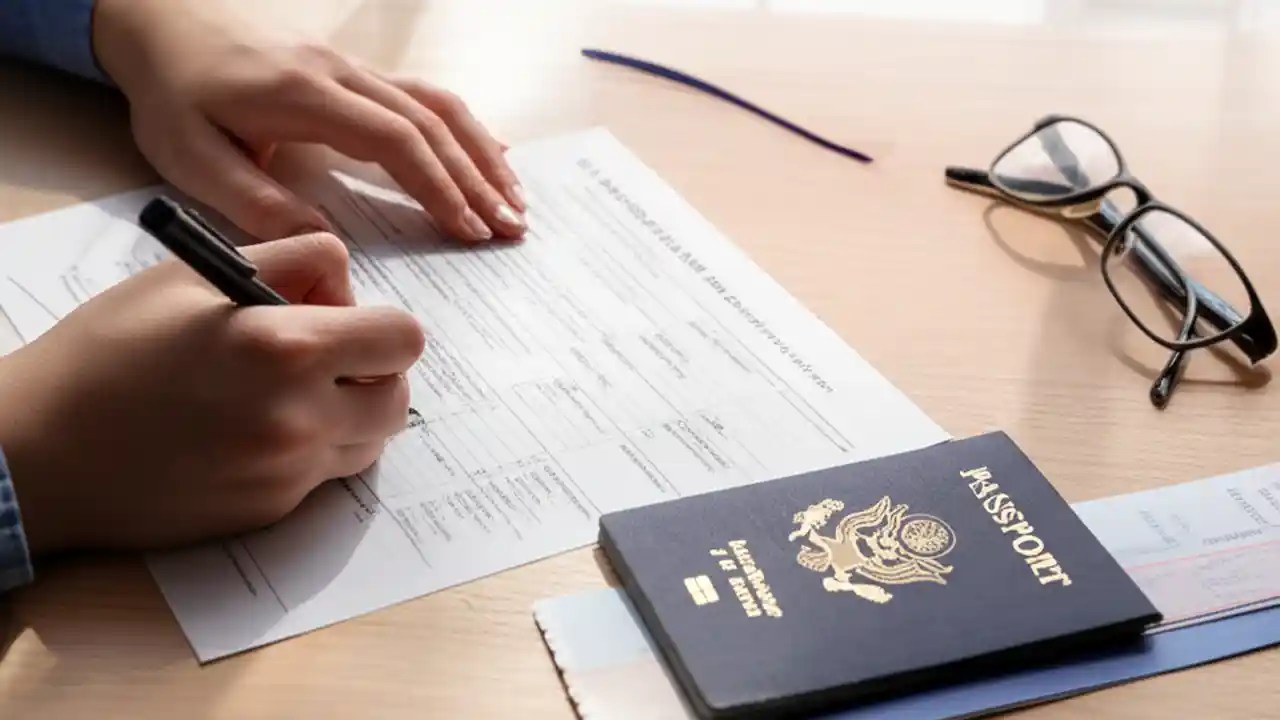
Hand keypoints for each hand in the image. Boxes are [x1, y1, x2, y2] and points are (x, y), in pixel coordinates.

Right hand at [0, 234, 424, 554]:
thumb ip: (288, 264)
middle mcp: (301, 416)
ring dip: (349, 413)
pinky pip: (325, 475)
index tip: (338, 319)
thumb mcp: (192, 276)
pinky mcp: (270, 510)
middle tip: (321, 358)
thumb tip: (343, 287)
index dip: (377, 323)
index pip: (404, 337)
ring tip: (286, 393)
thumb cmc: (107, 351)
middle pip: (399, 396)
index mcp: (287, 348)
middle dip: (372, 371)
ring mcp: (288, 472)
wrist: (40, 452)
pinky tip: (253, 431)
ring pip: (371, 440)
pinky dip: (309, 451)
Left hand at [92, 0, 525, 242]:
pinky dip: (464, 127)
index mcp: (306, 96)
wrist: (164, 21)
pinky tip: (491, 153)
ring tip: (515, 199)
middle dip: (476, 179)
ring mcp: (354, 68)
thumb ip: (256, 201)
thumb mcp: (192, 157)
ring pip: (437, 104)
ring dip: (481, 152)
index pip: (394, 140)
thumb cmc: (175, 93)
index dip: (438, 186)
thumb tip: (326, 243)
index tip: (468, 230)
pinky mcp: (355, 72)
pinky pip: (423, 95)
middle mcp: (342, 75)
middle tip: (511, 227)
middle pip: (430, 123)